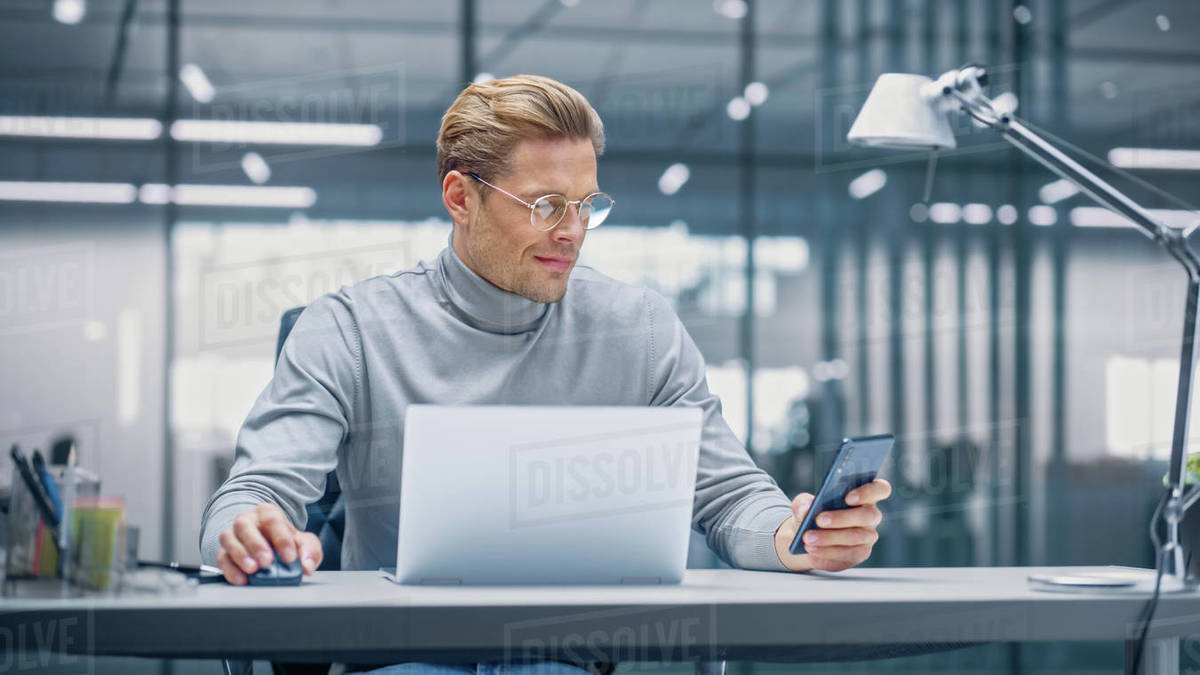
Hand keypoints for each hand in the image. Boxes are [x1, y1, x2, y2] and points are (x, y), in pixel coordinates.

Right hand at [216, 503, 322, 584]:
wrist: (270, 546)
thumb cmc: (286, 542)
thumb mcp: (304, 543)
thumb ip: (310, 551)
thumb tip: (307, 566)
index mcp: (268, 513)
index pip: (272, 520)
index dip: (281, 538)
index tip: (289, 557)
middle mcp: (247, 521)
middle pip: (245, 526)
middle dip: (256, 544)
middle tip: (266, 562)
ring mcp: (233, 535)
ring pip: (229, 539)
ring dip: (240, 555)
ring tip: (252, 570)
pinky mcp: (224, 552)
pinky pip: (222, 558)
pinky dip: (229, 569)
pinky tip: (241, 579)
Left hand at [773, 478, 891, 572]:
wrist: (806, 538)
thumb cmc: (812, 514)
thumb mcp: (803, 504)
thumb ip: (803, 503)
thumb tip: (806, 508)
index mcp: (864, 495)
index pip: (880, 489)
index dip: (868, 491)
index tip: (848, 497)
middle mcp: (871, 516)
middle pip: (868, 515)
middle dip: (842, 517)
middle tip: (819, 520)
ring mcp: (867, 536)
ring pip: (856, 537)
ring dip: (830, 537)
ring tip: (808, 537)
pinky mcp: (859, 554)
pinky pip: (847, 554)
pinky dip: (827, 552)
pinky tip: (812, 549)